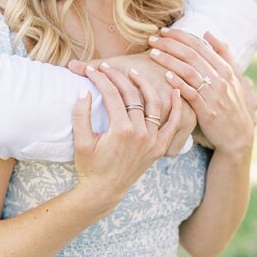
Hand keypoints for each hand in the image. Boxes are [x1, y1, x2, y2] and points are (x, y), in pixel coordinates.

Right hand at [72, 63, 184, 213]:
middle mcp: (141, 133)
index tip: (91, 69)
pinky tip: (174, 91)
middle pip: (131, 95)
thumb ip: (80, 115)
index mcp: (121, 130)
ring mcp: (153, 140)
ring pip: (153, 104)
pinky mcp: (159, 146)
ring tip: (133, 73)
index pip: (111, 94)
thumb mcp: (81, 142)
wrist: (105, 191)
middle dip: (117, 77)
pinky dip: (175, 107)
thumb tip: (83, 91)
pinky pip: (172, 124)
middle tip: (106, 66)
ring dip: (144, 85)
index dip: (100, 79)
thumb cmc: (90, 167)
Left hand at [148, 29, 256, 156]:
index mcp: (225, 68)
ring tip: (153, 53)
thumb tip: (208, 32)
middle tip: (152, 39)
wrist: (238, 135)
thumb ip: (223, 54)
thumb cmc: (231, 103)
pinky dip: (178, 83)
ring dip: (169, 60)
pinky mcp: (207, 111)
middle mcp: (221, 79)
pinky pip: (191, 94)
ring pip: (189, 72)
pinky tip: (165, 76)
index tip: (163, 31)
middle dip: (170, 44)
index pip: (199, 45)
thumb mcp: (233, 77)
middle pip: (192, 55)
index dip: (180, 36)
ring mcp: (214, 95)